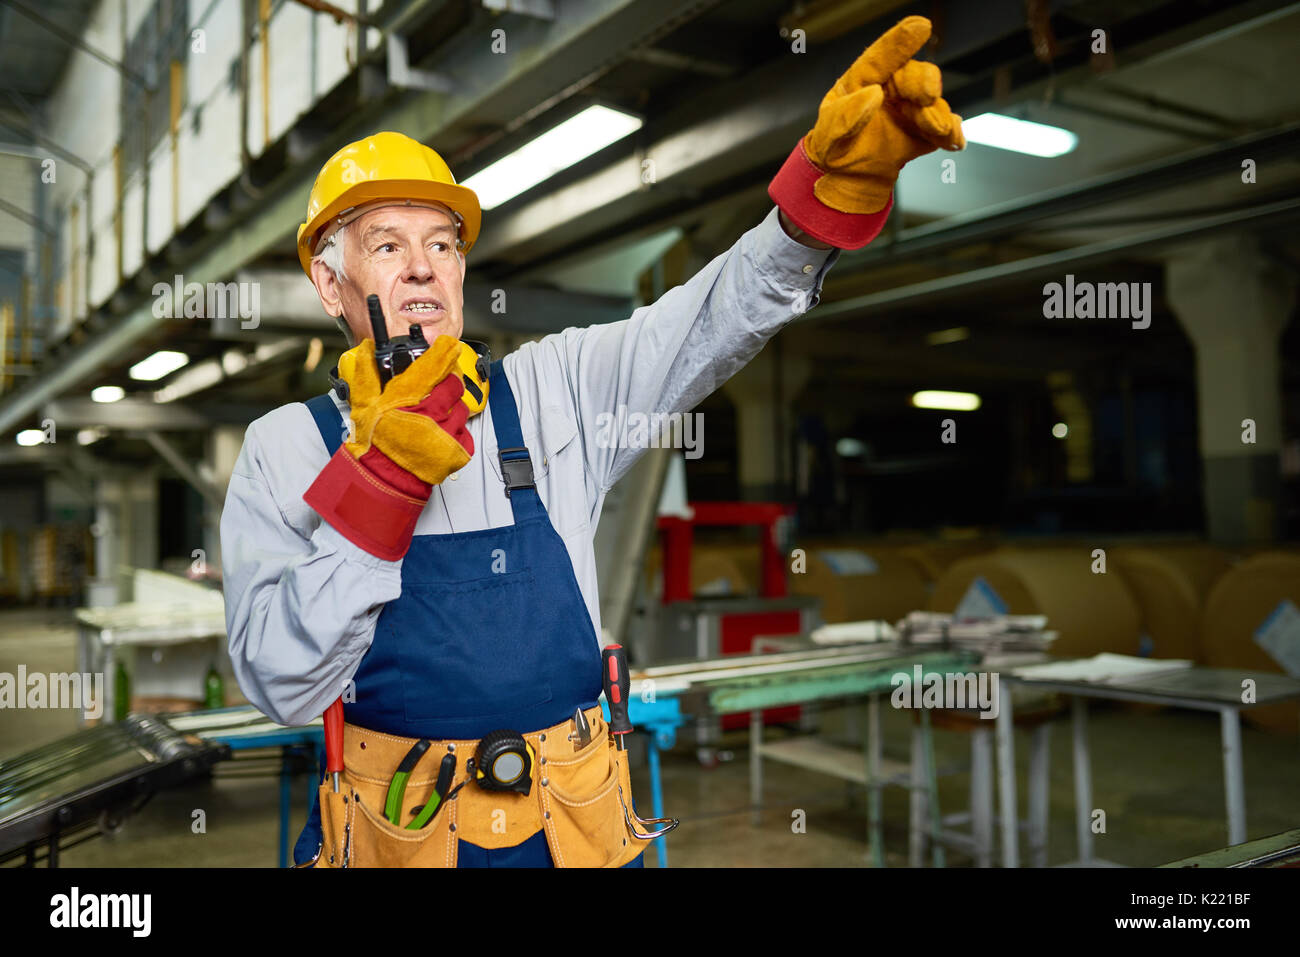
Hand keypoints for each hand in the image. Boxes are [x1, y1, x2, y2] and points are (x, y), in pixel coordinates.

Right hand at [338, 336, 472, 486]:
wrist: (384, 478)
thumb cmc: (375, 442)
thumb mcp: (364, 405)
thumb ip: (367, 374)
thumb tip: (367, 349)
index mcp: (410, 397)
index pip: (434, 364)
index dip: (444, 351)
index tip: (450, 346)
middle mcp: (432, 411)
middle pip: (453, 384)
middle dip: (447, 384)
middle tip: (436, 392)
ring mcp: (447, 431)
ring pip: (461, 408)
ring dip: (451, 410)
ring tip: (433, 420)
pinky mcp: (458, 450)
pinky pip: (465, 432)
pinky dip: (456, 432)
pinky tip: (440, 436)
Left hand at [805, 16, 963, 214]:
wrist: (848, 178)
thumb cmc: (834, 149)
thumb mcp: (828, 135)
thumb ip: (846, 116)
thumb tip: (874, 94)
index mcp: (862, 81)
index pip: (881, 58)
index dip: (901, 42)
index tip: (921, 26)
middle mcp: (890, 89)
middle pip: (914, 76)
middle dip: (924, 82)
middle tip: (928, 96)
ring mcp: (910, 109)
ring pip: (932, 103)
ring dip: (938, 115)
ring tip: (939, 130)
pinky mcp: (924, 131)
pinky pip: (943, 128)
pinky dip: (952, 134)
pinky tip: (954, 142)